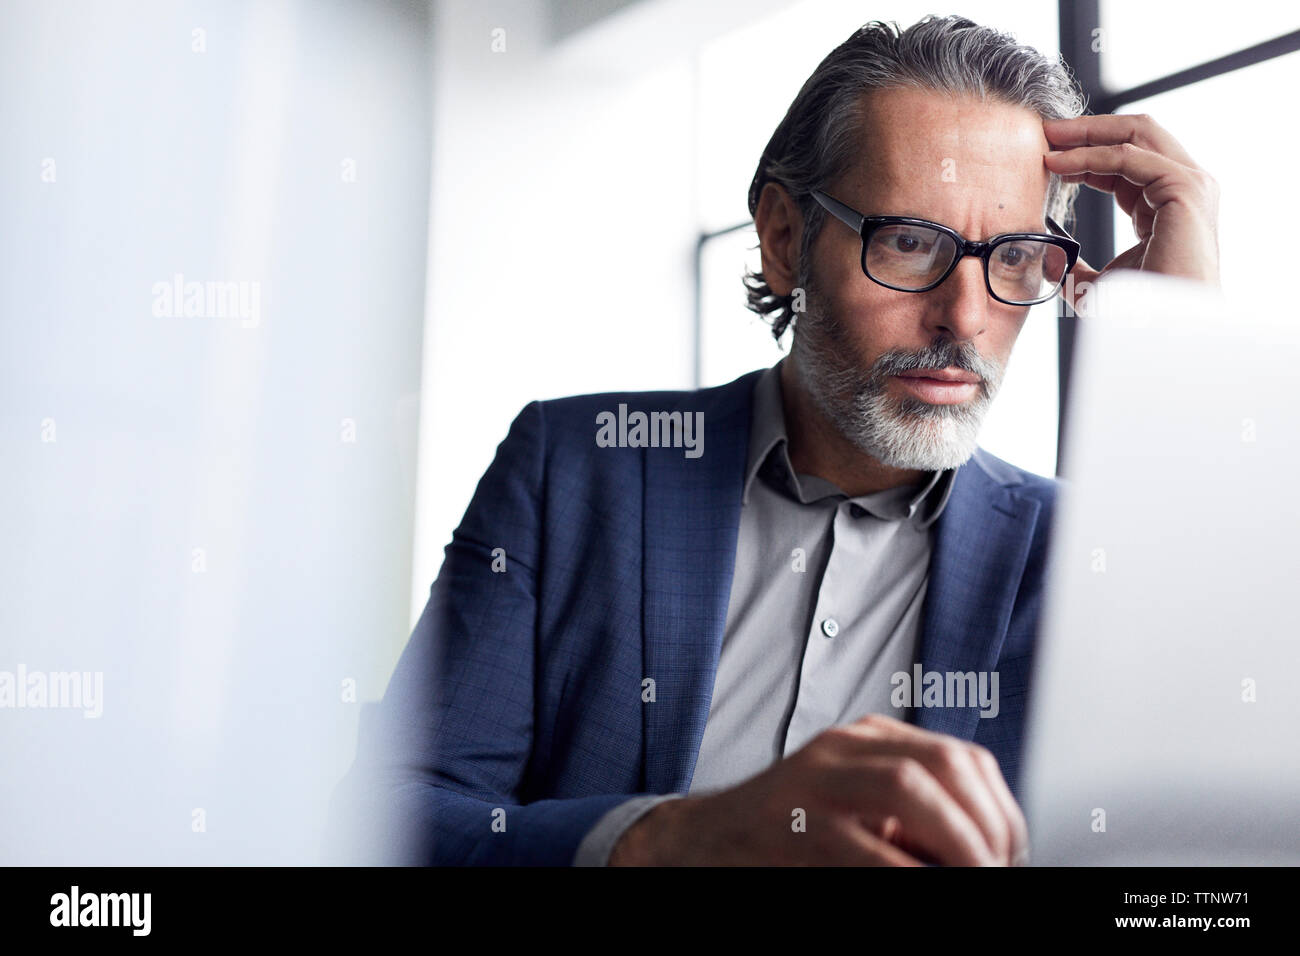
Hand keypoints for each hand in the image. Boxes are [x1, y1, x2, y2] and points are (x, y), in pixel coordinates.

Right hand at [609, 713, 1027, 865]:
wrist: (704, 841)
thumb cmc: (786, 834)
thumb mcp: (855, 809)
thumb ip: (912, 816)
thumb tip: (986, 849)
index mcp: (866, 741)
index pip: (958, 757)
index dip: (1000, 809)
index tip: (1011, 851)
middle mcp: (842, 750)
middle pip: (942, 763)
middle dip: (986, 824)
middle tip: (998, 869)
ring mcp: (814, 783)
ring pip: (909, 788)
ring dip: (958, 842)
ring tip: (972, 877)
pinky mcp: (792, 826)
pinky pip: (865, 848)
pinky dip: (906, 874)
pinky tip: (918, 885)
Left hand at [1043, 113, 1219, 309]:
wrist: (1166, 331)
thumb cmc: (1138, 315)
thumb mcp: (1095, 285)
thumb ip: (1073, 268)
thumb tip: (1044, 257)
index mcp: (1167, 201)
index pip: (1125, 159)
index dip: (1085, 151)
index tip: (1045, 153)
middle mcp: (1184, 185)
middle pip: (1135, 133)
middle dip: (1087, 128)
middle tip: (1044, 130)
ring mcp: (1189, 184)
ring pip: (1135, 135)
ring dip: (1086, 132)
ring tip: (1047, 138)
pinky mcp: (1184, 189)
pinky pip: (1128, 158)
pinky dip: (1089, 156)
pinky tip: (1057, 164)